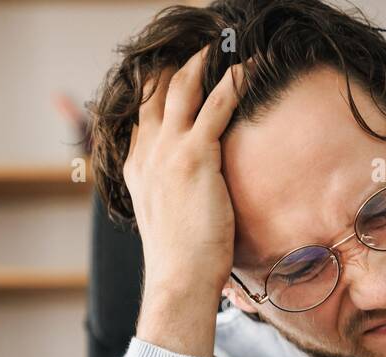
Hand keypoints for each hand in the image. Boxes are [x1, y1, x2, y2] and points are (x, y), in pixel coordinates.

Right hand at [124, 47, 244, 355]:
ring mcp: (168, 151)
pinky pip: (215, 106)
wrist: (178, 280)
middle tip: (199, 49)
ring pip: (182, 88)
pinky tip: (247, 69)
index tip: (175, 74)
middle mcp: (147, 152)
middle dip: (174, 66)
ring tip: (220, 46)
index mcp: (137, 167)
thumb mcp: (169, 222)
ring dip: (201, 63)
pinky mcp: (195, 156)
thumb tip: (191, 201)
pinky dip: (232, 82)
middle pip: (155, 92)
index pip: (143, 115)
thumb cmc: (180, 261)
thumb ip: (173, 199)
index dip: (157, 90)